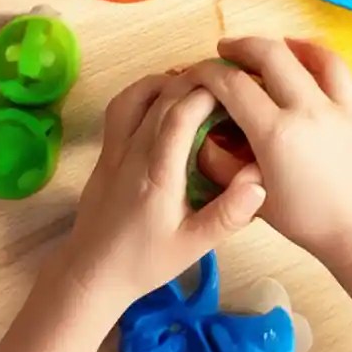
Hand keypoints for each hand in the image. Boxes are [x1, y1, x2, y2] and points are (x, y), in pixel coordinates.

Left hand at [57, 73, 267, 318]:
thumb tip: (259, 180)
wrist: (92, 273)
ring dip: (165, 82)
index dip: (207, 93)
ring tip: (195, 84)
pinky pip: (121, 109)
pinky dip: (144, 93)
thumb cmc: (145, 261)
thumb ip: (228, 215)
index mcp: (157, 175)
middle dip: (194, 80)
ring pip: (134, 97)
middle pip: (161, 99)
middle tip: (225, 78)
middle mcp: (132, 155)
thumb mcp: (193, 246)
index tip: (235, 86)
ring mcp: (113, 151)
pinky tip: (164, 100)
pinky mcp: (105, 153)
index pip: (179, 117)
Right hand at [186, 37, 351, 269]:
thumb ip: (220, 165)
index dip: (208, 73)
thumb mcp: (253, 197)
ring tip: (259, 48)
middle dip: (239, 47)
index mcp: (276, 134)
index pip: (233, 85)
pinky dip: (314, 53)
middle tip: (222, 51)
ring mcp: (336, 106)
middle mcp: (307, 111)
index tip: (197, 73)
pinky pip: (335, 68)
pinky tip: (300, 52)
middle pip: (269, 55)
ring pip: (306, 55)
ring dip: (278, 44)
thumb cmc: (306, 221)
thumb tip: (199, 137)